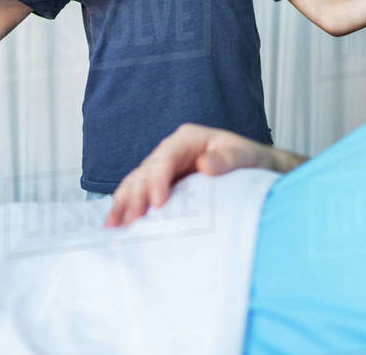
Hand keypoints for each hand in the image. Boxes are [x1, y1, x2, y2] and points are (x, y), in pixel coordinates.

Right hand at [104, 123, 280, 227]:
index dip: (158, 179)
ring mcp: (163, 168)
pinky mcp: (161, 185)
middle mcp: (170, 151)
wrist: (253, 169)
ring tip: (112, 226)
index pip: (166, 157)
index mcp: (188, 139)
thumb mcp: (244, 155)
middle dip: (136, 196)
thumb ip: (227, 160)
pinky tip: (116, 224)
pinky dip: (127, 208)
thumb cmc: (249, 160)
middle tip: (130, 221)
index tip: (157, 202)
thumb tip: (204, 164)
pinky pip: (139, 194)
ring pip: (135, 183)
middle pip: (145, 171)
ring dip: (123, 204)